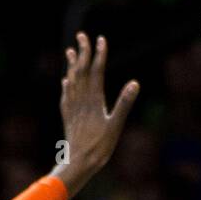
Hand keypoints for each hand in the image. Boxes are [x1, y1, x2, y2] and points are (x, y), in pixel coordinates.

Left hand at [51, 32, 138, 198]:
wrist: (78, 164)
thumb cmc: (99, 148)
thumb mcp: (116, 126)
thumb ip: (124, 103)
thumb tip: (135, 83)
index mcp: (94, 101)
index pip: (96, 72)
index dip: (99, 55)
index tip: (101, 39)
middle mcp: (81, 102)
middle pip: (80, 72)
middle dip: (81, 52)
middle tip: (81, 35)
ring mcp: (73, 110)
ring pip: (71, 82)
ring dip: (71, 65)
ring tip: (69, 51)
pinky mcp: (68, 119)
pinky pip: (66, 98)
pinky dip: (66, 86)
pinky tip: (65, 82)